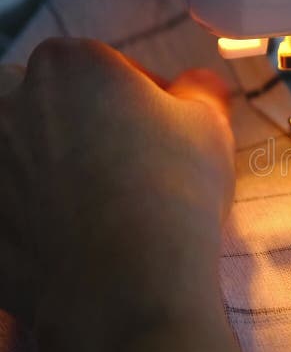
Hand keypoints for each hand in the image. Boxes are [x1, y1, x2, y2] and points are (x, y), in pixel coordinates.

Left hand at [0, 38, 246, 351]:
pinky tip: (73, 234)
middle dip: (83, 122)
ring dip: (54, 164)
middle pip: (52, 101)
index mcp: (70, 64)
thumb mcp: (210, 127)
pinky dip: (33, 211)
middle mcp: (10, 101)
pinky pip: (11, 203)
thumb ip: (201, 91)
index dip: (143, 99)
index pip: (108, 67)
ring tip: (99, 203)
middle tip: (124, 161)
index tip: (161, 129)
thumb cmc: (171, 196)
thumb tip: (198, 87)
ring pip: (24, 150)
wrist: (129, 288)